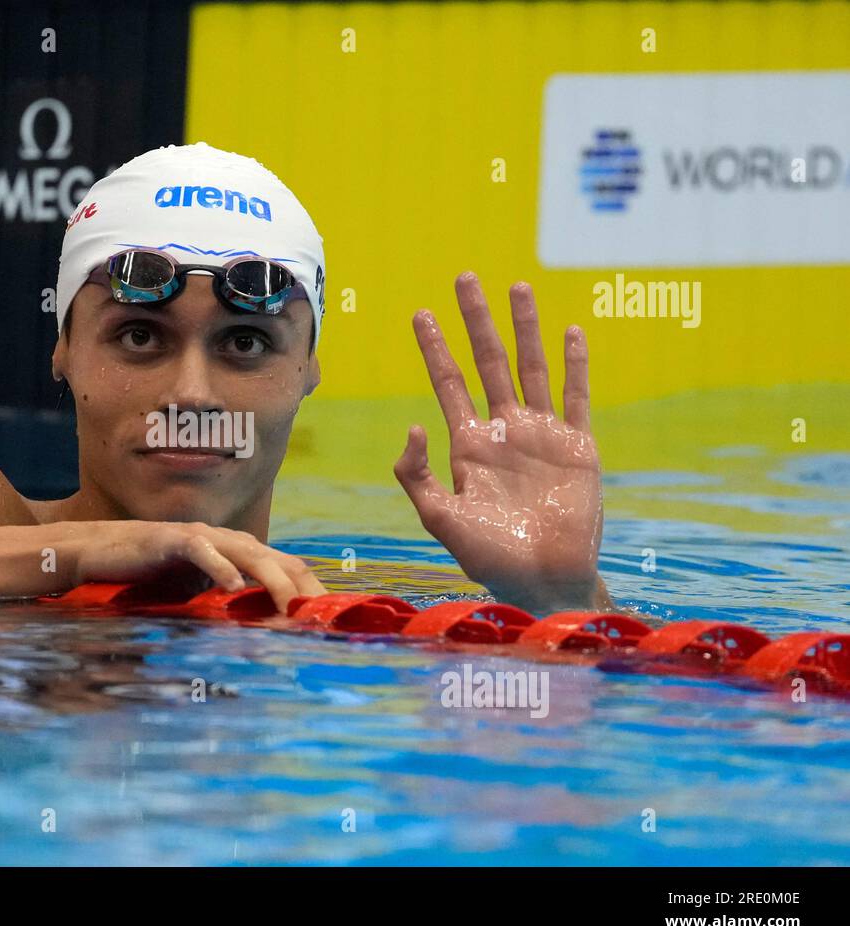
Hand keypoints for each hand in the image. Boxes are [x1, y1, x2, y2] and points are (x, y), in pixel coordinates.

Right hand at [71, 520, 326, 612]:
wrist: (99, 553)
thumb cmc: (149, 575)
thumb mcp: (195, 595)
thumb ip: (225, 606)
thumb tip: (256, 638)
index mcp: (236, 552)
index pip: (285, 566)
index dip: (310, 588)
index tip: (328, 616)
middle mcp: (226, 540)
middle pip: (278, 559)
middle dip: (303, 586)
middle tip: (319, 616)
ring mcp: (202, 537)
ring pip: (248, 553)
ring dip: (271, 579)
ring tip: (289, 605)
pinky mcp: (172, 539)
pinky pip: (202, 550)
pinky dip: (219, 567)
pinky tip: (231, 586)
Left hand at [393, 273, 611, 614]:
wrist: (544, 580)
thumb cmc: (490, 558)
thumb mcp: (440, 519)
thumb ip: (418, 477)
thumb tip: (414, 425)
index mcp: (469, 446)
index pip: (449, 384)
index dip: (435, 348)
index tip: (420, 313)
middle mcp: (504, 432)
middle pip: (488, 362)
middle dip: (476, 321)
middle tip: (465, 278)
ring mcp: (541, 435)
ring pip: (532, 368)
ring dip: (525, 328)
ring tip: (518, 287)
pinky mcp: (578, 446)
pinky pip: (577, 397)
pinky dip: (575, 365)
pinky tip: (572, 332)